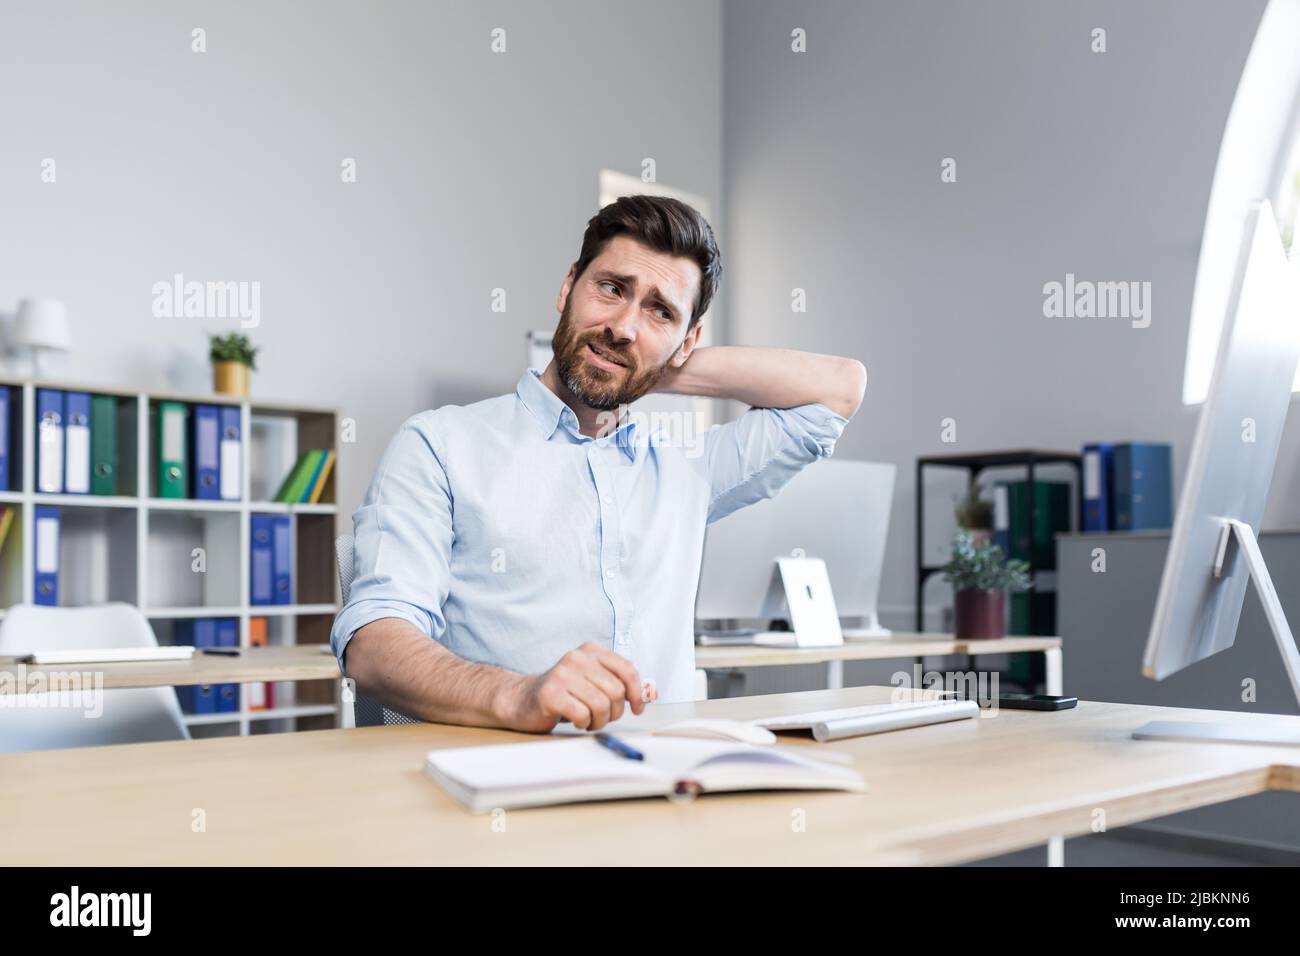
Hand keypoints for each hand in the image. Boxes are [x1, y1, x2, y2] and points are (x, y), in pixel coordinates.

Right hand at [503, 641, 648, 731]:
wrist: (522, 700)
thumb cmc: (563, 693)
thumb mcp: (592, 680)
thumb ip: (617, 683)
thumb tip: (647, 694)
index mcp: (590, 651)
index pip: (627, 669)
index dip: (637, 693)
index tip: (636, 708)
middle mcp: (577, 658)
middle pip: (616, 691)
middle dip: (614, 712)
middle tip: (603, 717)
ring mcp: (562, 674)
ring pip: (601, 705)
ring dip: (599, 720)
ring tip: (589, 720)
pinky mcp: (551, 693)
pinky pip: (582, 714)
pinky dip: (583, 723)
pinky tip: (575, 720)